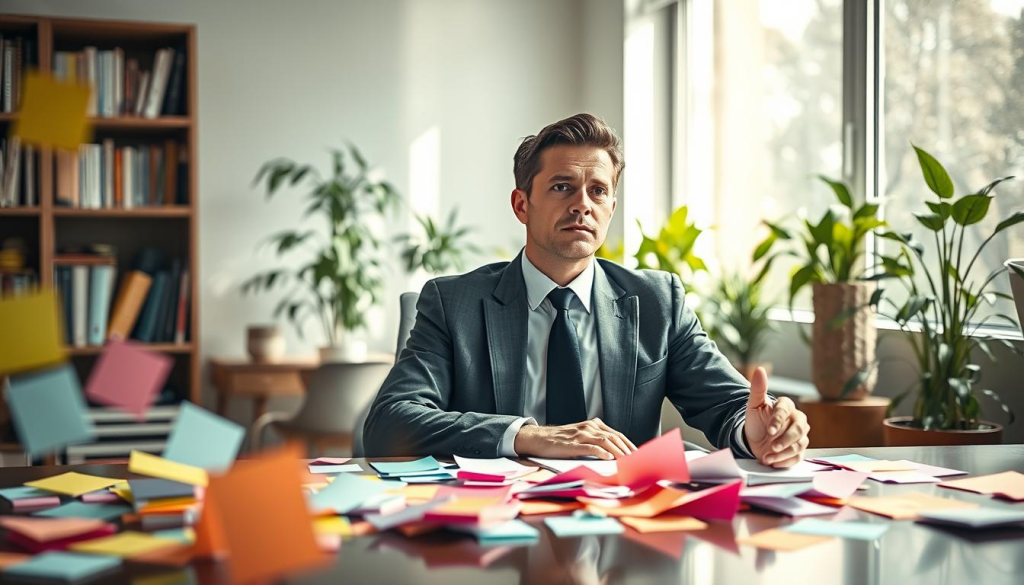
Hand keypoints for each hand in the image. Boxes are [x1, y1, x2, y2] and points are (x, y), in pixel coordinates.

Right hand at [514, 418, 636, 459]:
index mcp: (593, 425)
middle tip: (637, 460)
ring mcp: (581, 434)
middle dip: (627, 449)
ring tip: (627, 461)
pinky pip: (591, 447)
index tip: (638, 454)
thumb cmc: (560, 441)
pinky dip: (603, 453)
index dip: (628, 444)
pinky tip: (609, 459)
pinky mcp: (573, 444)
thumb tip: (614, 454)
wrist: (539, 438)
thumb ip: (596, 440)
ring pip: (606, 441)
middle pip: (614, 437)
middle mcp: (589, 427)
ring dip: (619, 452)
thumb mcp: (581, 436)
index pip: (617, 434)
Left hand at [744, 367, 809, 467]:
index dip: (778, 420)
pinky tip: (774, 462)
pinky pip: (797, 457)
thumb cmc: (756, 420)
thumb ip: (758, 388)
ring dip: (783, 453)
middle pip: (798, 430)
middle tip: (771, 447)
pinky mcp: (798, 451)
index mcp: (787, 407)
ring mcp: (800, 436)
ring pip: (799, 445)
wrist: (754, 439)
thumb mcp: (753, 405)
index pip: (786, 411)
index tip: (769, 430)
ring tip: (767, 457)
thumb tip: (760, 370)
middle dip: (785, 440)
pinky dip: (785, 461)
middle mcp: (797, 420)